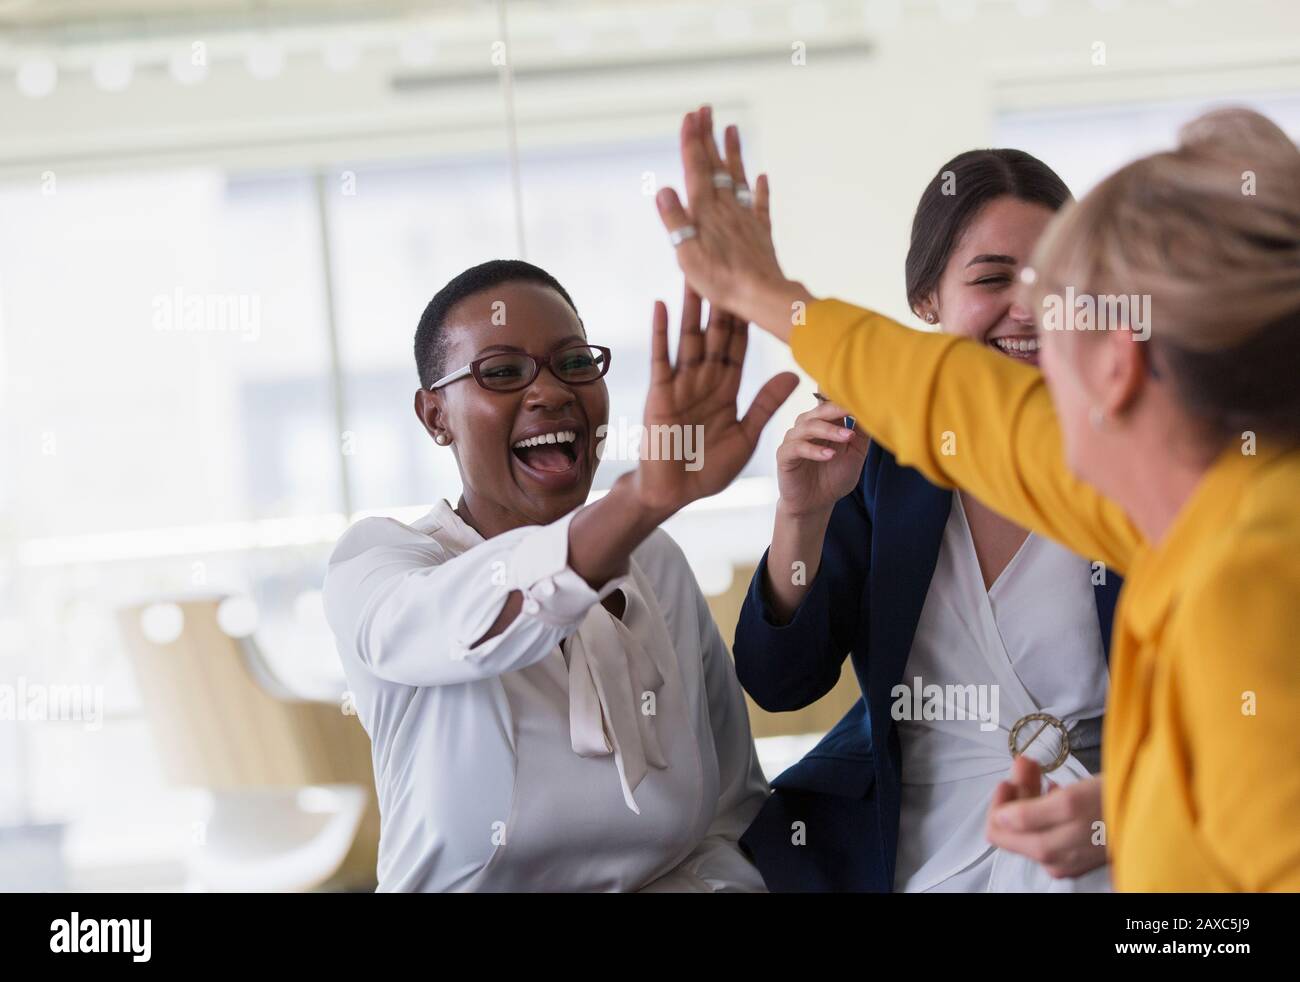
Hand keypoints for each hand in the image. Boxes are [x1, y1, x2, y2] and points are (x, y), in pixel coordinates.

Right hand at [629, 286, 797, 515]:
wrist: (674, 494)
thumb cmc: (708, 469)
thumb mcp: (746, 435)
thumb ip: (765, 404)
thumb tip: (794, 376)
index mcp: (726, 389)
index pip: (738, 347)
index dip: (746, 319)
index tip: (756, 288)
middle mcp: (703, 380)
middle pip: (714, 335)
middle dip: (719, 304)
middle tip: (725, 266)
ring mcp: (680, 384)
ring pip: (688, 338)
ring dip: (691, 308)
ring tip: (694, 275)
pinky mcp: (660, 393)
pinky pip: (661, 358)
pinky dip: (661, 333)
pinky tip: (661, 305)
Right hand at [655, 106, 813, 341]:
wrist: (762, 296)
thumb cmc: (721, 282)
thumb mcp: (687, 256)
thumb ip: (675, 221)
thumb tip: (663, 189)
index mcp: (705, 212)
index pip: (696, 169)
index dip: (692, 142)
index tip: (690, 116)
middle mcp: (726, 208)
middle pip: (716, 165)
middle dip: (709, 136)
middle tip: (706, 109)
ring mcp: (745, 218)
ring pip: (738, 177)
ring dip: (734, 152)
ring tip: (732, 128)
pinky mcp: (760, 232)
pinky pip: (759, 204)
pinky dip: (759, 189)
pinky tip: (760, 176)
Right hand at [776, 399, 868, 518]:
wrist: (816, 504)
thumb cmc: (834, 477)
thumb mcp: (855, 454)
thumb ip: (862, 434)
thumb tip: (872, 411)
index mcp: (824, 422)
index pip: (831, 402)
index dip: (844, 397)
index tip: (864, 396)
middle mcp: (807, 426)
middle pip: (820, 409)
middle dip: (838, 408)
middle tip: (855, 410)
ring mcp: (794, 440)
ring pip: (808, 426)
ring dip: (829, 429)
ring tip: (847, 437)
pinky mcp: (784, 456)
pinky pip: (796, 447)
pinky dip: (813, 450)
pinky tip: (829, 455)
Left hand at [986, 755, 1108, 879]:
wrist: (1160, 814)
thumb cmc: (1116, 804)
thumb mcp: (1070, 803)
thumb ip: (1030, 815)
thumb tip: (999, 818)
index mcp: (1045, 849)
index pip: (997, 830)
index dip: (1000, 799)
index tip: (1011, 775)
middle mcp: (1052, 857)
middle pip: (1013, 824)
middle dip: (1017, 790)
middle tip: (1027, 762)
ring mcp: (1066, 853)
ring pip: (1031, 822)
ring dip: (1029, 791)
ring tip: (1038, 766)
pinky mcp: (1080, 846)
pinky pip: (1050, 826)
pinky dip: (1046, 803)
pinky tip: (1057, 787)